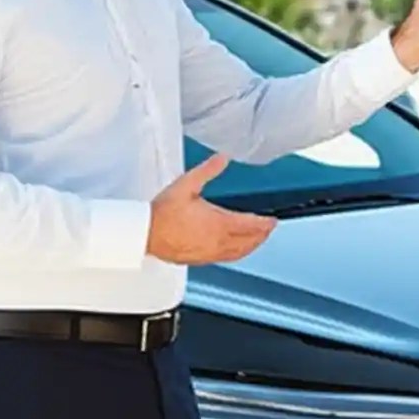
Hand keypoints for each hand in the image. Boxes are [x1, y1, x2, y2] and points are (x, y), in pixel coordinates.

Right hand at [146, 153, 276, 264]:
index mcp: (218, 224)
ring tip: (258, 240)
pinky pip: (226, 259)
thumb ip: (207, 171)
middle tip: (269, 228)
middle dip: (262, 235)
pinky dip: (237, 253)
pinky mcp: (200, 259)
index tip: (273, 219)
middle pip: (249, 242)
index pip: (250, 225)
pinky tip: (234, 250)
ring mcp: (209, 253)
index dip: (265, 223)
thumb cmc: (162, 213)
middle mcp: (217, 241)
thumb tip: (222, 158)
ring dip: (252, 246)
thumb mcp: (186, 185)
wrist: (145, 234)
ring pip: (238, 253)